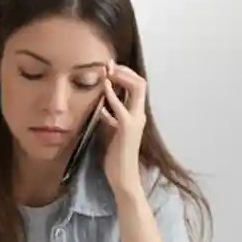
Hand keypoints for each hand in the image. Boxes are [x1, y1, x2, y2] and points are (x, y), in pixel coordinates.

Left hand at [99, 62, 147, 195]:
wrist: (123, 177)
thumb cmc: (116, 157)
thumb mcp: (111, 131)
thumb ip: (109, 118)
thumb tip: (102, 107)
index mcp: (136, 115)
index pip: (137, 87)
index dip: (125, 74)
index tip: (109, 68)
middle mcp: (139, 115)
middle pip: (140, 82)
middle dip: (124, 70)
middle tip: (108, 65)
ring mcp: (135, 120)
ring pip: (137, 88)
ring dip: (122, 76)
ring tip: (108, 71)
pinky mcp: (127, 128)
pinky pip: (121, 107)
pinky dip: (113, 94)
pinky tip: (104, 86)